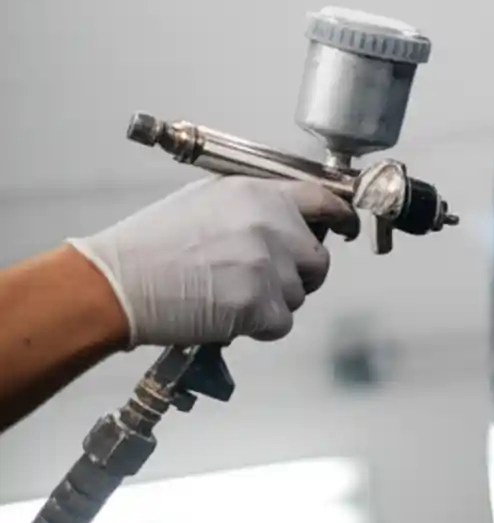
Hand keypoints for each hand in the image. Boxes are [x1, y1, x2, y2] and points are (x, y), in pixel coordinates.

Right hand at [68, 177, 357, 346]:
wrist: (118, 282)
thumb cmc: (152, 244)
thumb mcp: (207, 202)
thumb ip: (255, 207)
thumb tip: (288, 220)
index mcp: (261, 195)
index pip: (323, 200)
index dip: (340, 218)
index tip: (346, 228)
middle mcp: (273, 226)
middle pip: (318, 260)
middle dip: (299, 275)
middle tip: (262, 281)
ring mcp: (270, 266)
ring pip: (299, 295)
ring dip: (272, 302)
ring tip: (226, 293)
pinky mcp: (262, 305)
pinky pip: (282, 323)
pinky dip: (259, 327)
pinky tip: (225, 314)